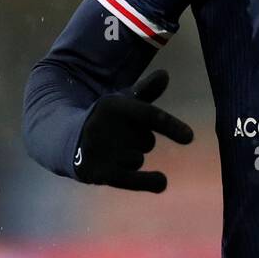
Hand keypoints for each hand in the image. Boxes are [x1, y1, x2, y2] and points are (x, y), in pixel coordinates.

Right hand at [74, 69, 192, 191]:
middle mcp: (106, 127)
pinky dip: (149, 182)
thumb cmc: (105, 118)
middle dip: (138, 140)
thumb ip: (146, 90)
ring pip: (138, 159)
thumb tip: (165, 75)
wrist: (68, 140)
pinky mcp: (99, 172)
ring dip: (131, 157)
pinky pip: (132, 180)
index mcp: (114, 106)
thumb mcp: (122, 101)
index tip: (190, 138)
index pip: (148, 116)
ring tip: (111, 151)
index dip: (170, 126)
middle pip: (146, 141)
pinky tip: (161, 182)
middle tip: (118, 137)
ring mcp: (101, 151)